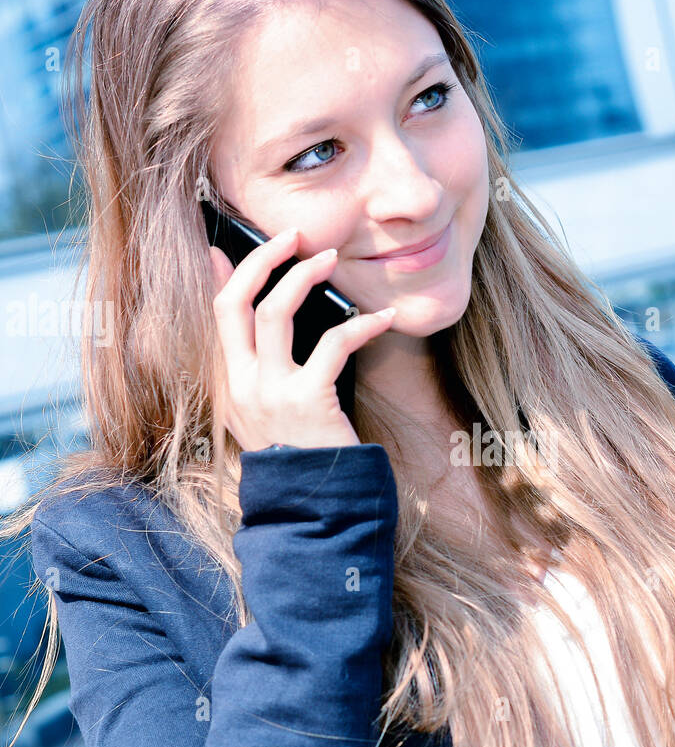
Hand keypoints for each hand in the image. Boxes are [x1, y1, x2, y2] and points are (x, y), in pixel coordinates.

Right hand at [208, 226, 395, 450]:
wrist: (315, 511)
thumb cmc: (304, 456)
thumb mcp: (270, 413)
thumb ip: (264, 369)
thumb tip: (273, 336)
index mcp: (230, 385)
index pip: (217, 314)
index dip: (224, 274)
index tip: (225, 244)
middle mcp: (242, 385)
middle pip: (236, 302)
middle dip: (264, 259)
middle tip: (294, 236)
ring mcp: (271, 393)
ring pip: (275, 311)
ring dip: (304, 275)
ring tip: (331, 258)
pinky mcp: (308, 401)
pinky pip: (334, 343)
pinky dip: (363, 324)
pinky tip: (384, 318)